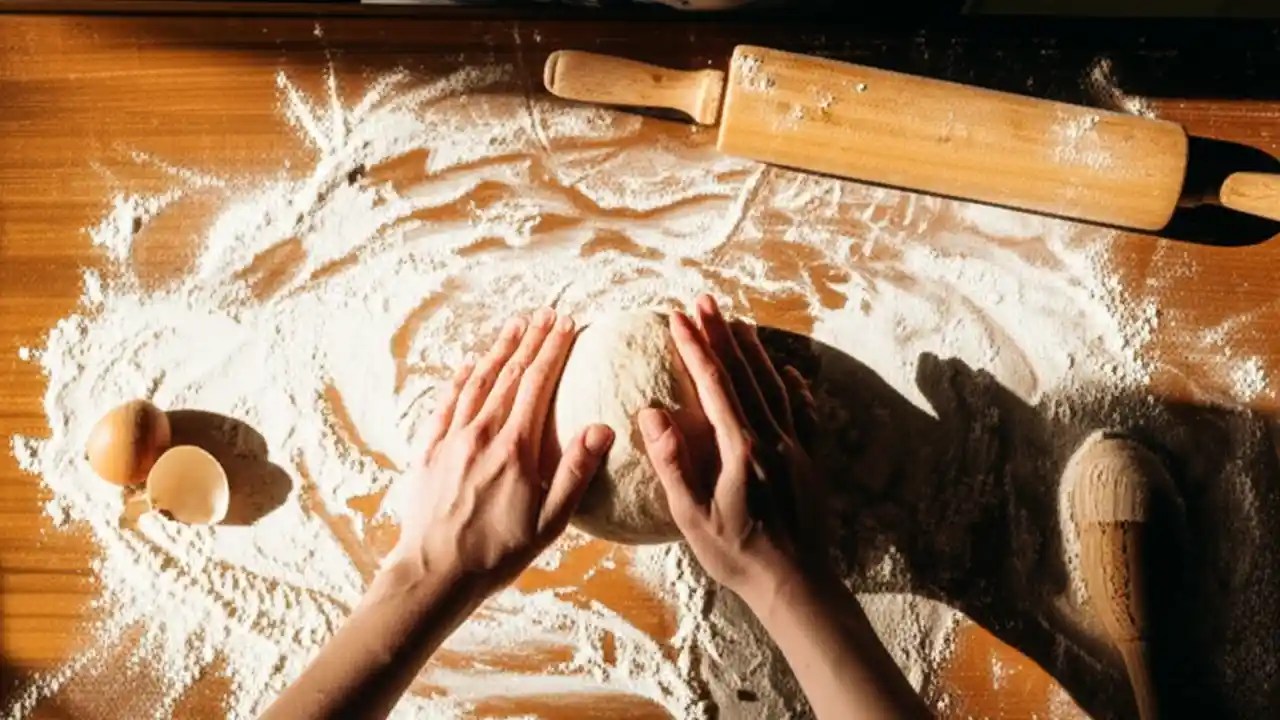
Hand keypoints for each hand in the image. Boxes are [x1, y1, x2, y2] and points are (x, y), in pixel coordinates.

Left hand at [390, 308, 613, 594]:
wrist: (435, 574)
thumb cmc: (498, 554)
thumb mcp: (549, 522)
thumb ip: (575, 472)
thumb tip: (602, 428)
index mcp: (515, 449)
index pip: (537, 385)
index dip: (553, 350)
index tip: (566, 325)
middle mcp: (481, 435)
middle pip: (509, 374)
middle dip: (530, 340)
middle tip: (546, 312)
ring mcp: (451, 440)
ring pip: (476, 382)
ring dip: (497, 350)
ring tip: (514, 325)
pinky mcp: (428, 452)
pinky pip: (445, 404)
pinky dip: (459, 379)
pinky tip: (467, 366)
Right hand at [639, 295, 820, 601]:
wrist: (796, 583)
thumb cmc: (737, 555)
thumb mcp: (692, 516)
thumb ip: (672, 463)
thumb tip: (651, 414)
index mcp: (740, 449)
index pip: (714, 384)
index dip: (695, 347)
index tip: (677, 318)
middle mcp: (771, 439)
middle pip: (743, 374)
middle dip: (720, 334)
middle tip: (703, 300)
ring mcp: (795, 447)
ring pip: (774, 385)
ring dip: (753, 351)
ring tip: (737, 322)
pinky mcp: (810, 461)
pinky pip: (803, 412)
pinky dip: (792, 386)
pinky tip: (786, 371)